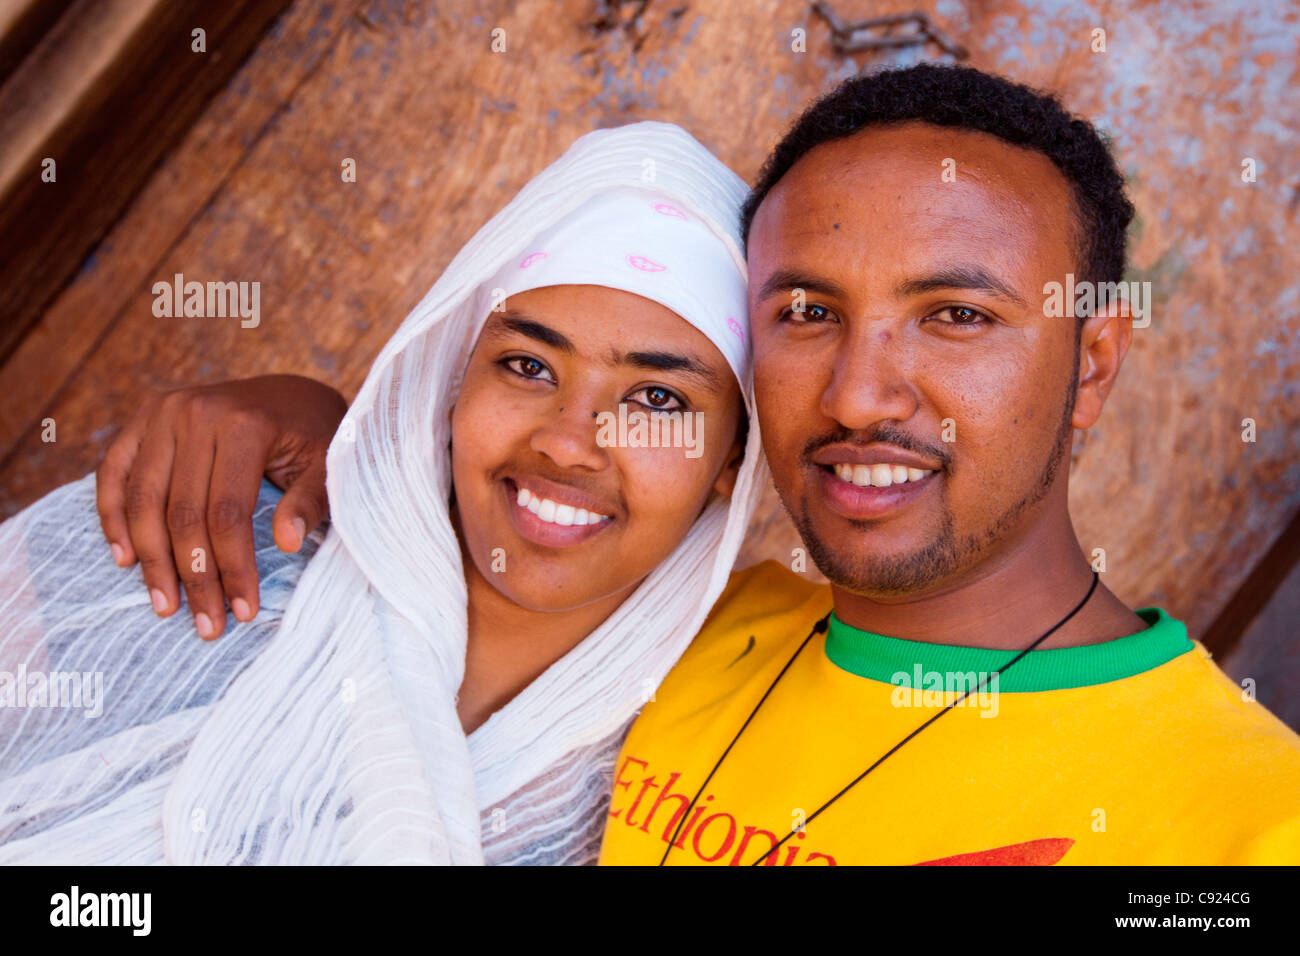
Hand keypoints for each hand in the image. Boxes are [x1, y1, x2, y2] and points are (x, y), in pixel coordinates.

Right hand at [95, 374, 345, 638]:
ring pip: (143, 499)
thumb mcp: (327, 467)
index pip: (228, 512)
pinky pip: (114, 474)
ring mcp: (163, 413)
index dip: (232, 567)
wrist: (292, 397)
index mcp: (245, 425)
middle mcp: (197, 412)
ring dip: (151, 560)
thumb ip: (310, 503)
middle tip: (206, 625)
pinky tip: (126, 559)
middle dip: (193, 576)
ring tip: (165, 606)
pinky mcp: (142, 419)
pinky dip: (113, 517)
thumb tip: (287, 544)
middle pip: (182, 511)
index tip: (243, 612)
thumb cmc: (314, 439)